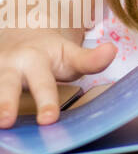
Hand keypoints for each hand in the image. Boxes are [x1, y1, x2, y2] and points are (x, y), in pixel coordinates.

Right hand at [0, 30, 116, 127]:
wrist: (20, 31)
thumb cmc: (49, 53)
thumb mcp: (70, 54)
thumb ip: (90, 59)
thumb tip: (112, 50)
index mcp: (35, 60)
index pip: (44, 83)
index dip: (46, 101)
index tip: (48, 119)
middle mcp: (10, 66)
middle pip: (7, 86)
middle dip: (6, 104)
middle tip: (7, 122)